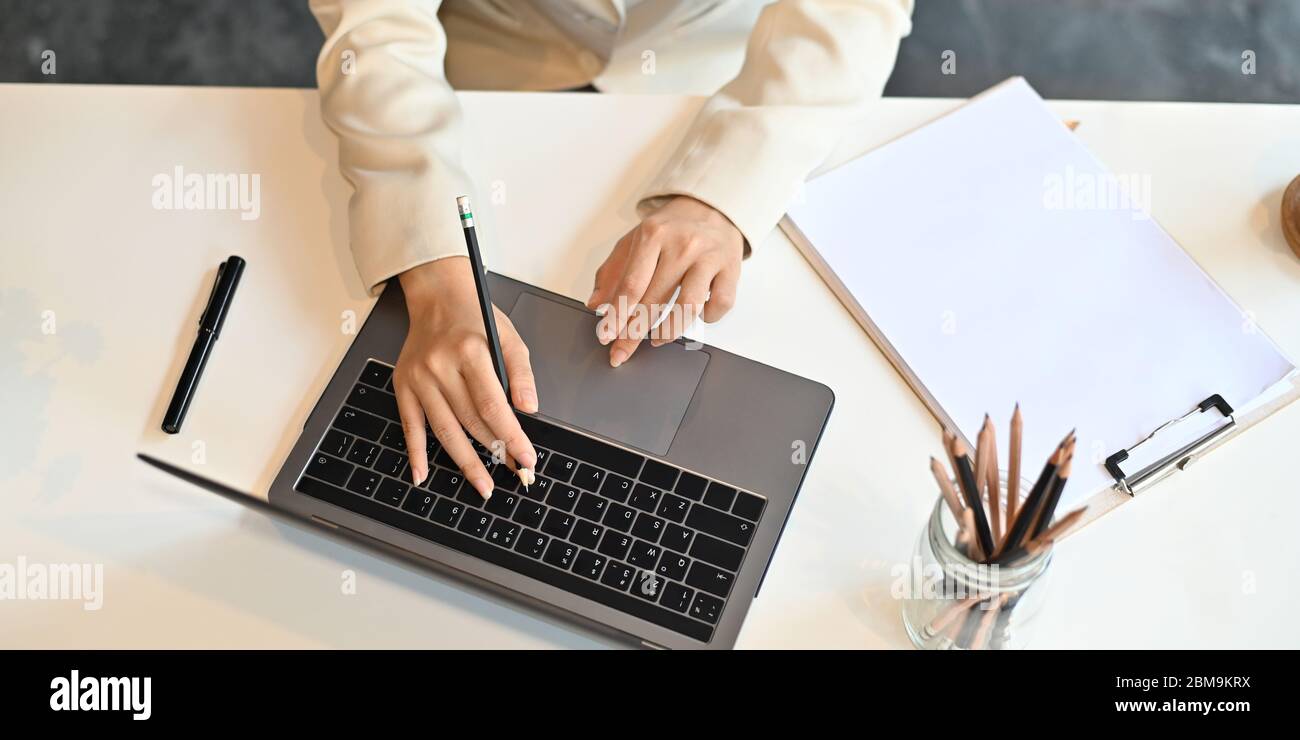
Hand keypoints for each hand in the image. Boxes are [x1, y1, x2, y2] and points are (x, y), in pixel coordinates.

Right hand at [394, 257, 537, 499]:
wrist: (436, 296)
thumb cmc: (476, 317)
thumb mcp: (509, 336)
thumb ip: (521, 373)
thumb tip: (529, 409)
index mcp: (471, 352)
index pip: (493, 406)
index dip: (512, 436)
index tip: (527, 458)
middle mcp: (441, 366)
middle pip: (471, 421)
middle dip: (496, 451)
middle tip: (516, 472)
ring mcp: (419, 378)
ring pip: (445, 429)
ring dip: (465, 462)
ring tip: (484, 485)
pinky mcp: (403, 385)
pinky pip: (411, 426)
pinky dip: (417, 453)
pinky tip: (422, 475)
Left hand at [586, 196, 743, 365]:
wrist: (712, 206)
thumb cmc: (671, 228)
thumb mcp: (635, 240)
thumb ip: (613, 271)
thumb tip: (596, 303)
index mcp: (653, 235)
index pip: (631, 284)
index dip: (617, 315)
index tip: (606, 336)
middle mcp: (681, 245)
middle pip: (654, 300)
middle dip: (634, 333)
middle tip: (622, 351)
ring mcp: (708, 257)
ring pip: (688, 307)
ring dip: (668, 330)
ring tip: (657, 339)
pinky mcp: (730, 268)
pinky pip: (720, 304)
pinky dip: (708, 318)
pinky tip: (697, 317)